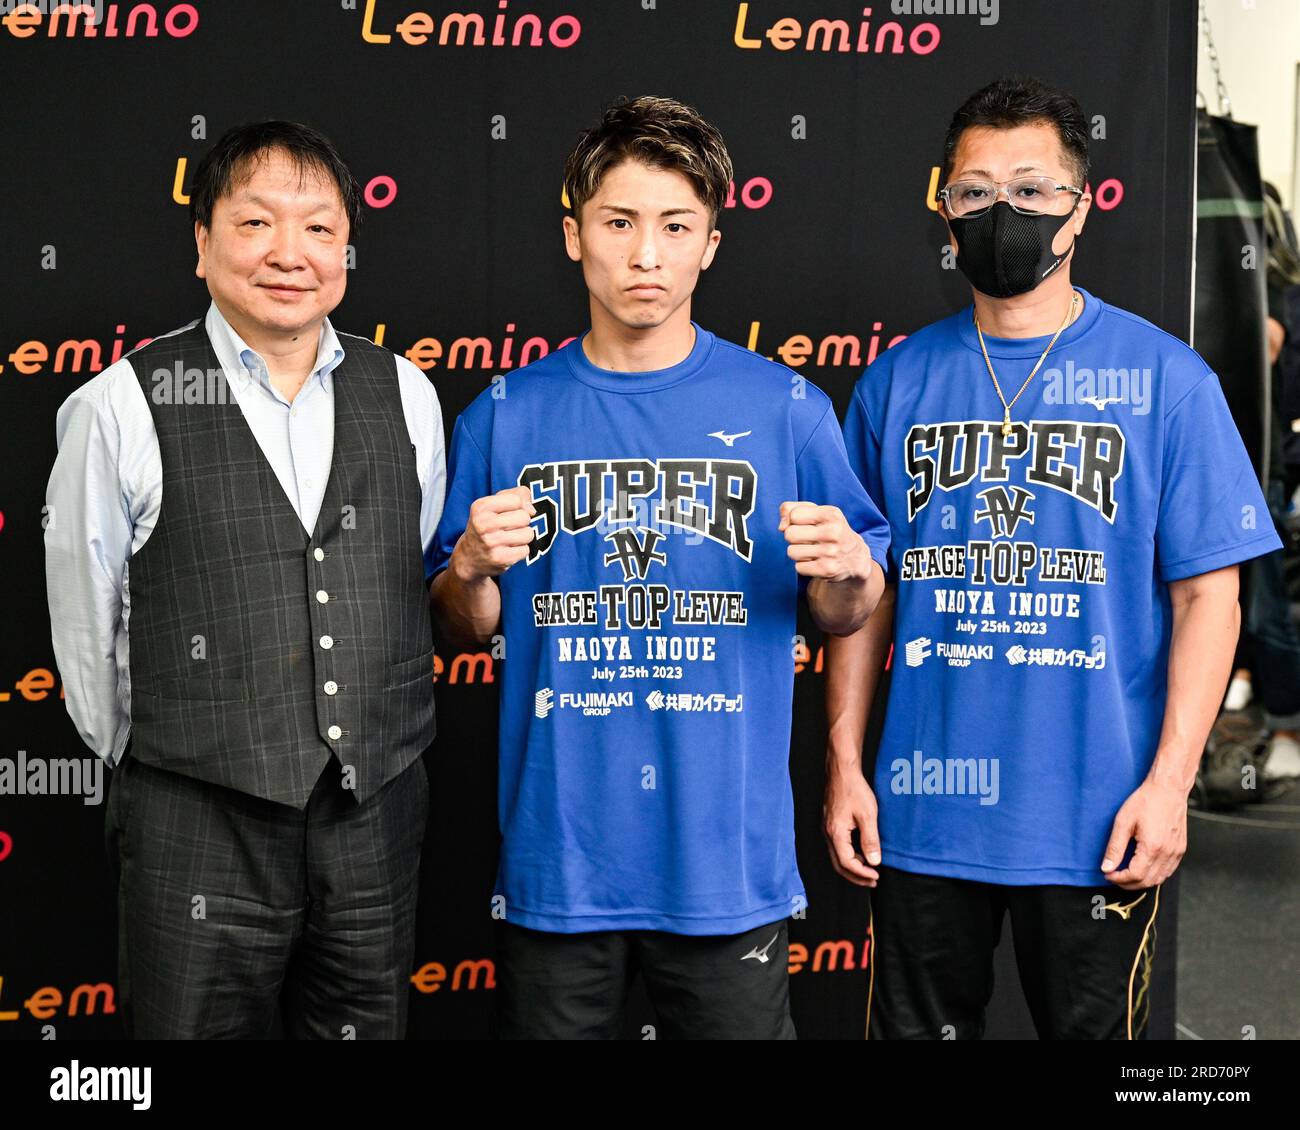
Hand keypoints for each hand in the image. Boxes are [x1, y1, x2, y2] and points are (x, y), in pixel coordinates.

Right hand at [451, 484, 535, 580]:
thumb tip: (532, 510)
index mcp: (481, 507)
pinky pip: (526, 550)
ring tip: (510, 538)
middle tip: (509, 527)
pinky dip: (520, 550)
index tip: (507, 512)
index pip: (516, 500)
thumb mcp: (495, 504)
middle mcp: (484, 525)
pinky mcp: (500, 559)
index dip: (517, 505)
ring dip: (523, 536)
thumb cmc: (487, 525)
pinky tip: (508, 549)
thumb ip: (517, 495)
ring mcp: (491, 543)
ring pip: (528, 534)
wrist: (469, 557)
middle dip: (522, 522)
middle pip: (524, 517)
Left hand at [779, 501, 870, 581]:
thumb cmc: (830, 531)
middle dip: (793, 537)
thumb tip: (781, 526)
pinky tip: (816, 562)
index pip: (794, 515)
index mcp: (831, 514)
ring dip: (798, 552)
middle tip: (807, 539)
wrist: (855, 558)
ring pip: (791, 552)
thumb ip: (792, 509)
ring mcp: (830, 552)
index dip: (794, 520)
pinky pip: (798, 567)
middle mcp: (832, 532)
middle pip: (789, 534)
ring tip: (812, 551)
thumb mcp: (818, 513)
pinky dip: (804, 566)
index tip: (806, 524)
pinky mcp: (827, 570)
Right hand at [823, 765, 881, 886]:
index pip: (847, 862)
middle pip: (838, 864)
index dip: (862, 873)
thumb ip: (871, 840)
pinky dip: (849, 855)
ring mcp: (827, 829)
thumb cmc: (854, 789)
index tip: (876, 876)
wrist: (842, 771)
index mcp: (835, 833)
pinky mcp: (830, 824)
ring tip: (870, 870)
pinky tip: (861, 853)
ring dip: (853, 867)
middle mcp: (827, 833)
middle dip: (856, 876)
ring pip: (837, 857)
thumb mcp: (868, 815)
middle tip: (873, 881)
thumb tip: (874, 861)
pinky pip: (837, 847)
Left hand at [1100, 778, 1187, 889]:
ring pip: (1159, 879)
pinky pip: (1168, 871)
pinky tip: (1143, 869)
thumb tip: (1106, 867)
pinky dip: (1154, 875)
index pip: (1135, 875)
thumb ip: (1115, 847)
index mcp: (1152, 847)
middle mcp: (1167, 853)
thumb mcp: (1123, 822)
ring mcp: (1176, 852)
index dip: (1119, 878)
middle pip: (1147, 881)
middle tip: (1114, 877)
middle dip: (1128, 884)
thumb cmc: (1145, 801)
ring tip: (1126, 875)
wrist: (1168, 790)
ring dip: (1141, 882)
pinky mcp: (1180, 850)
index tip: (1108, 874)